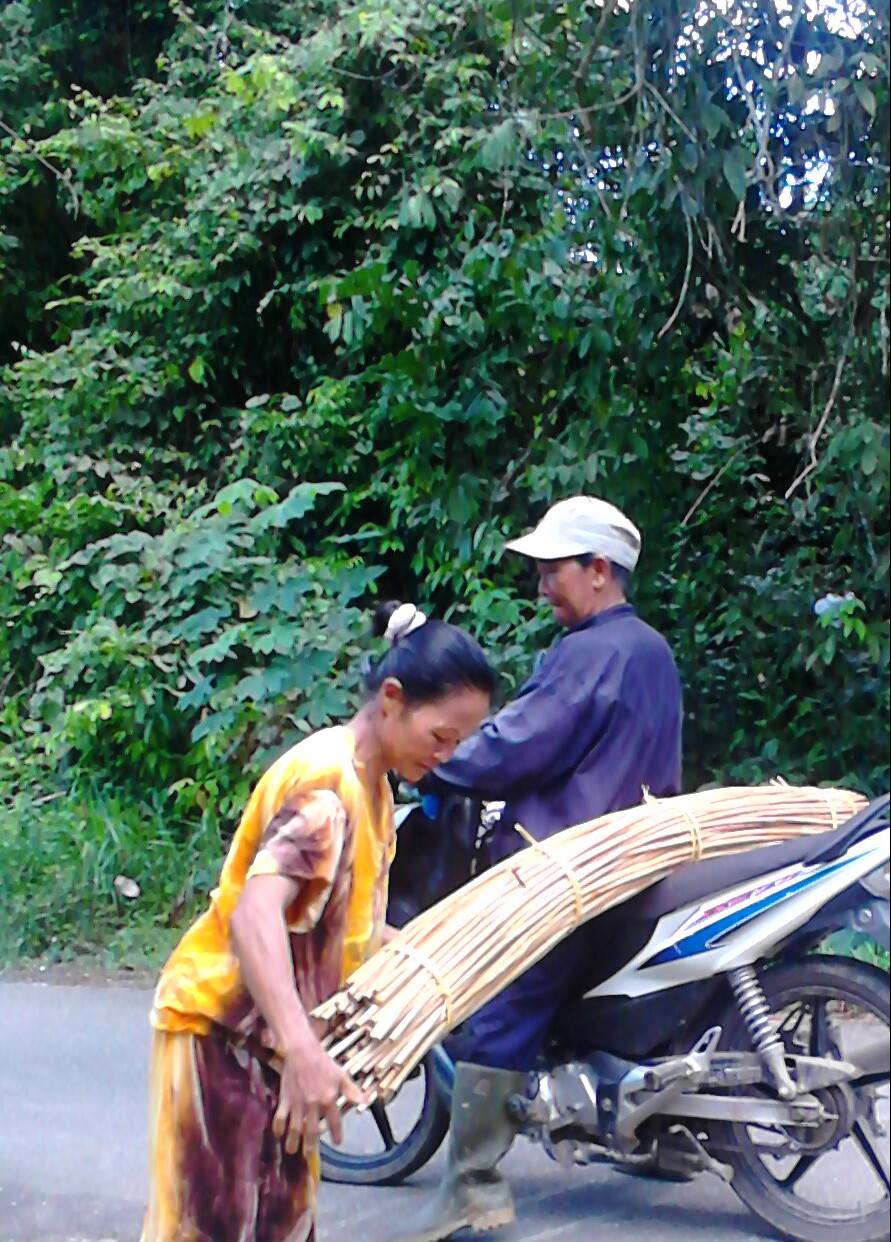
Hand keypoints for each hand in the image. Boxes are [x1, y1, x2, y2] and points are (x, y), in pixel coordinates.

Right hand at [273, 1037, 365, 1153]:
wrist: (302, 1051)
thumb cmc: (323, 1062)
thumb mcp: (341, 1075)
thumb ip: (352, 1091)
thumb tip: (366, 1101)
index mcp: (328, 1099)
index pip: (335, 1122)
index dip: (337, 1133)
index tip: (338, 1142)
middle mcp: (313, 1105)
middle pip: (312, 1130)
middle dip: (311, 1144)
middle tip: (310, 1154)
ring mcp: (298, 1103)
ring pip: (295, 1128)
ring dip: (294, 1141)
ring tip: (292, 1151)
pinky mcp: (285, 1099)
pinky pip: (280, 1117)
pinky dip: (278, 1127)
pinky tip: (277, 1134)